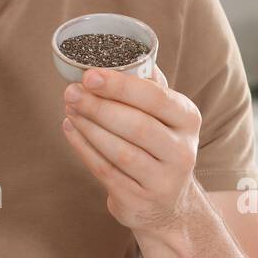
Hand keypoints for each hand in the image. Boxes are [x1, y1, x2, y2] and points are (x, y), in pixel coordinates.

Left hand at [61, 64, 202, 233]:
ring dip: (88, 127)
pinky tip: (70, 129)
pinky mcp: (139, 201)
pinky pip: (105, 171)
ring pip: (119, 151)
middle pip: (137, 126)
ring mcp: (162, 180)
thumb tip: (120, 53)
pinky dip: (83, 148)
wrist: (168, 205)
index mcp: (189, 120)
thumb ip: (148, 86)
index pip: (156, 98)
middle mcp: (182, 152)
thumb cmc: (159, 146)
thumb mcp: (165, 115)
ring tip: (69, 108)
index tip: (89, 74)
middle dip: (99, 106)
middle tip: (71, 91)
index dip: (120, 86)